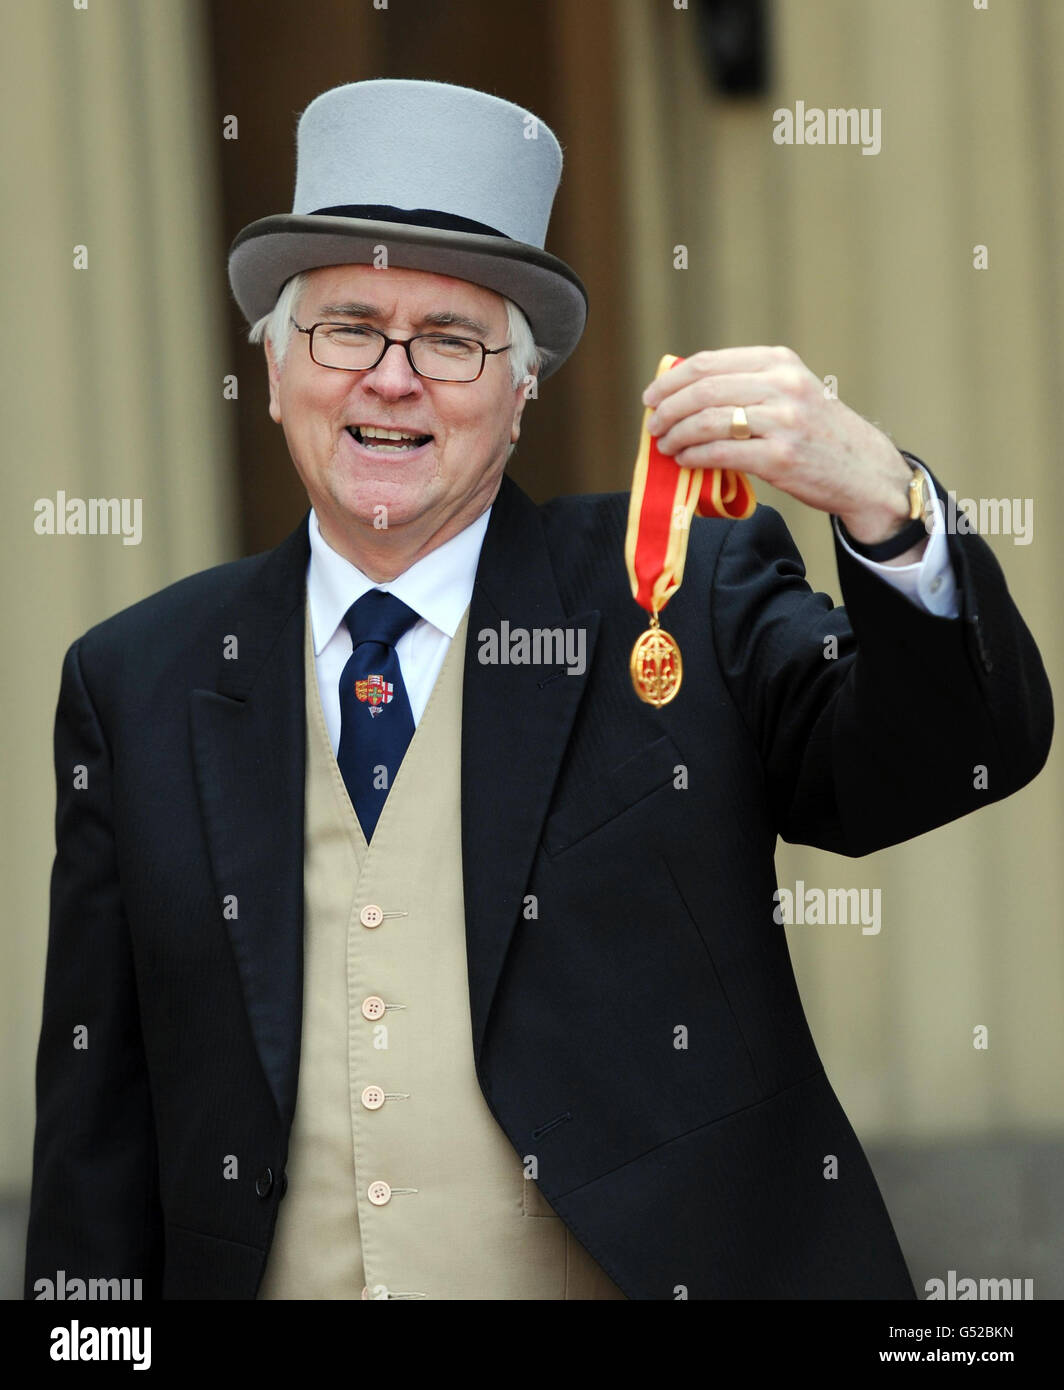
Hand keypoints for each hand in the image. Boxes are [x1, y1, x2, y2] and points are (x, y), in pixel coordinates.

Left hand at [642, 346, 920, 551]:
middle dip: (668, 409)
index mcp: (780, 362)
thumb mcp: (792, 390)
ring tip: (665, 445)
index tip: (652, 396)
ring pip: (708, 421)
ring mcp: (783, 422)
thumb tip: (684, 389)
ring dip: (677, 435)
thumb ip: (748, 384)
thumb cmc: (819, 432)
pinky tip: (685, 460)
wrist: (865, 471)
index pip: (710, 363)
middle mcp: (782, 385)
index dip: (672, 380)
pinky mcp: (780, 458)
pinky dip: (694, 457)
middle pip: (703, 390)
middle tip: (653, 425)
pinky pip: (720, 453)